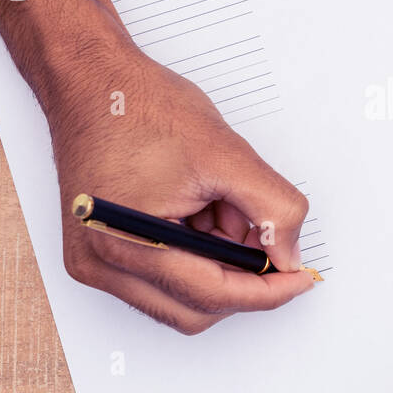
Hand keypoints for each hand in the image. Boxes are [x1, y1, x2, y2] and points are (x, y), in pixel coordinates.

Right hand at [45, 40, 314, 334]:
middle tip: (267, 237)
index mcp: (124, 242)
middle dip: (241, 278)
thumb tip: (288, 254)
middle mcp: (99, 263)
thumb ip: (272, 208)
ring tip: (222, 209)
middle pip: (195, 309)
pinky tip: (200, 213)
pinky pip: (160, 279)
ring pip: (180, 297)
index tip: (299, 279)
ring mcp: (94, 262)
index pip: (211, 295)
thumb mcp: (226, 153)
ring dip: (217, 266)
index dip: (266, 291)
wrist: (93, 83)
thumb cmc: (140, 107)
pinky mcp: (98, 252)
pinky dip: (194, 256)